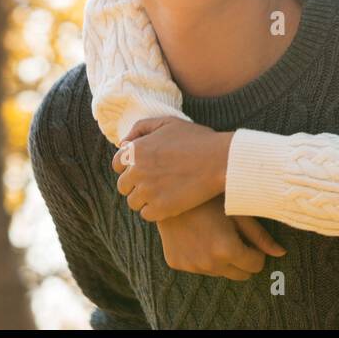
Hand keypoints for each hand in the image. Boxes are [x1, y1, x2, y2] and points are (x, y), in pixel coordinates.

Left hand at [112, 117, 231, 220]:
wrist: (221, 161)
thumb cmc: (197, 140)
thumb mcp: (169, 123)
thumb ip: (142, 127)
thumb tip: (122, 142)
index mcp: (136, 150)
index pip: (117, 164)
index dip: (130, 167)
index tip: (146, 168)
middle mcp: (137, 171)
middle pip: (124, 186)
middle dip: (137, 184)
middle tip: (158, 181)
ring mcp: (147, 191)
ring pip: (134, 202)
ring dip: (146, 199)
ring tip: (165, 192)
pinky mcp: (160, 209)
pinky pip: (147, 214)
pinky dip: (156, 210)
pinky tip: (170, 201)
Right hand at [156, 197, 286, 279]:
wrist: (171, 191)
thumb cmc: (210, 196)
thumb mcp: (238, 211)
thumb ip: (260, 236)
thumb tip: (281, 254)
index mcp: (227, 249)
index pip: (255, 265)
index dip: (257, 253)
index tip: (251, 239)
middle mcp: (209, 263)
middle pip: (240, 275)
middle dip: (242, 259)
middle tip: (236, 237)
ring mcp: (191, 265)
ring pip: (220, 272)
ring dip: (223, 259)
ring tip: (216, 233)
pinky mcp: (177, 264)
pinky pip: (199, 268)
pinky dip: (203, 257)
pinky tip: (199, 236)